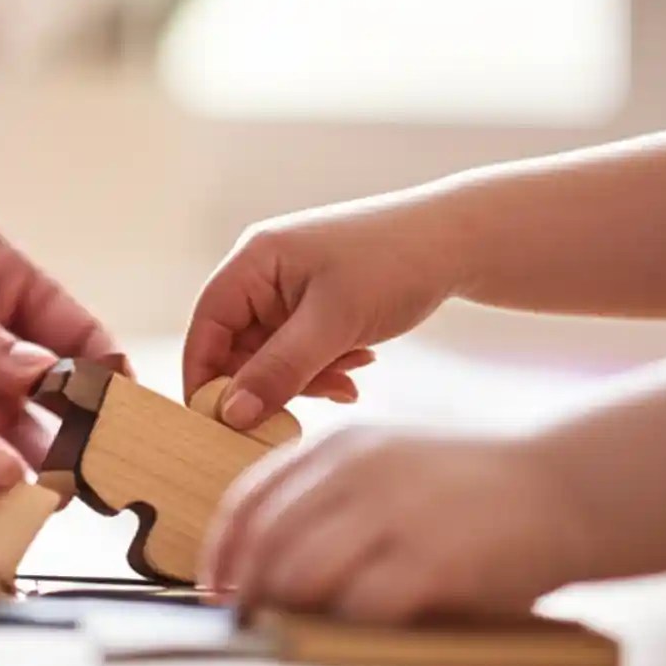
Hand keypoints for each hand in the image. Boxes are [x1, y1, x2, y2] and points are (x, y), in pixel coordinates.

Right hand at [184, 191, 465, 428]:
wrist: (459, 242)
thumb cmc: (395, 264)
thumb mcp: (333, 323)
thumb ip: (279, 370)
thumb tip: (231, 415)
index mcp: (254, 260)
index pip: (206, 326)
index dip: (206, 376)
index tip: (221, 423)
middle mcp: (264, 273)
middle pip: (237, 348)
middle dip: (272, 381)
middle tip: (314, 398)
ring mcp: (289, 291)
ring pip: (272, 356)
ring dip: (305, 377)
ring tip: (349, 377)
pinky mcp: (315, 306)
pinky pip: (299, 352)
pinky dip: (323, 368)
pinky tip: (358, 365)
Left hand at [201, 427, 590, 622]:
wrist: (563, 487)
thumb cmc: (467, 488)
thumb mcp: (388, 464)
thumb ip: (330, 495)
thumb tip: (265, 558)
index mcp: (341, 445)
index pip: (251, 498)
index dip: (221, 549)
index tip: (214, 585)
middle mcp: (360, 471)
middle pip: (267, 539)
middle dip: (244, 589)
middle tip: (243, 623)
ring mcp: (396, 512)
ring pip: (300, 572)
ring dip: (281, 612)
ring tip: (283, 635)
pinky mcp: (434, 559)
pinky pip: (361, 606)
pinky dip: (339, 629)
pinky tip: (340, 640)